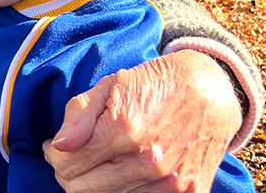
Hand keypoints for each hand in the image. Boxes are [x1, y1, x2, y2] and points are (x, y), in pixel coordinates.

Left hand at [42, 51, 240, 192]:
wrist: (211, 91)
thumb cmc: (155, 84)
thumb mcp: (112, 84)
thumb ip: (79, 114)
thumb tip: (58, 145)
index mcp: (123, 129)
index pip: (66, 163)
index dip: (54, 154)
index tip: (54, 146)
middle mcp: (146, 161)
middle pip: (81, 189)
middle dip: (68, 172)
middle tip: (72, 157)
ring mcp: (169, 182)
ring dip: (94, 183)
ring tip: (96, 163)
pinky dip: (123, 191)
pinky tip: (120, 172)